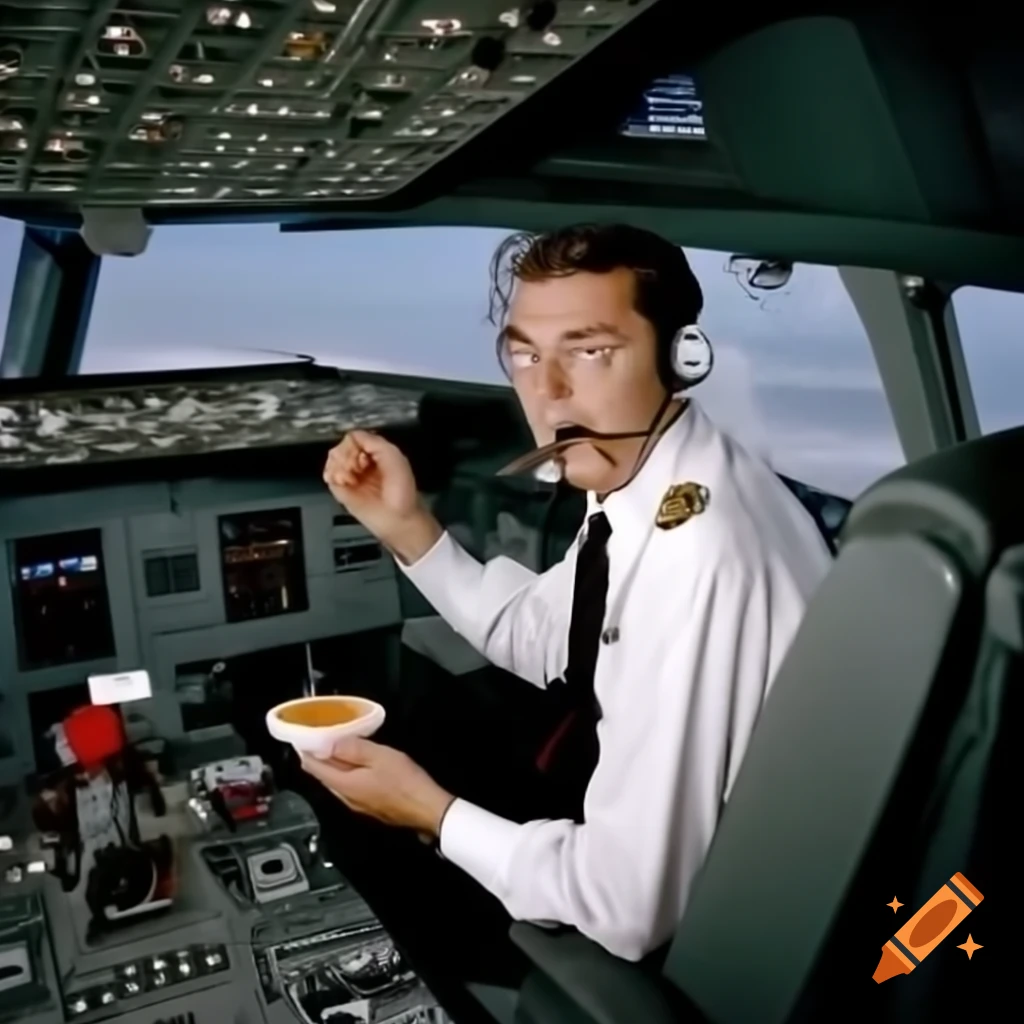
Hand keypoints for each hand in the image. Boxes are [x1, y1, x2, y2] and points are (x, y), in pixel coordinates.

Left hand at [300, 737, 455, 837]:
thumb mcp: (380, 756)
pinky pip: (348, 787)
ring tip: (337, 745)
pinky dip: (346, 773)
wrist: (427, 810)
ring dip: (333, 765)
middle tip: (320, 735)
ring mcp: (357, 805)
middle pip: (323, 776)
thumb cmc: (404, 780)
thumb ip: (353, 749)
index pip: (314, 767)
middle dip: (319, 756)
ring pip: (336, 782)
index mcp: (344, 784)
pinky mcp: (369, 807)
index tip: (304, 734)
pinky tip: (356, 763)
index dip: (306, 750)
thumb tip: (327, 742)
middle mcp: (345, 798)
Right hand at [322, 431, 441, 562]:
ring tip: (352, 475)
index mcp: (374, 454)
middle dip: (346, 453)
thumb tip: (351, 435)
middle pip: (341, 447)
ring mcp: (350, 478)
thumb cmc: (401, 490)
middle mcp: (360, 464)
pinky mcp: (341, 492)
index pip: (354, 438)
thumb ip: (373, 441)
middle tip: (358, 465)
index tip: (364, 454)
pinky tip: (345, 480)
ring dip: (340, 464)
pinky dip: (334, 475)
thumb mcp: (393, 455)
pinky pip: (328, 476)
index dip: (355, 443)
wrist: (398, 518)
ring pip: (332, 460)